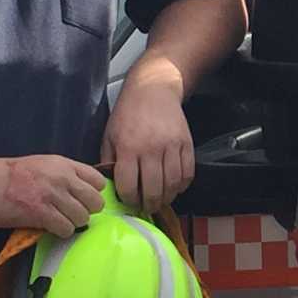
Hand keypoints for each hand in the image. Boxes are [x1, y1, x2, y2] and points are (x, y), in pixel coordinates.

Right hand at [0, 152, 102, 233]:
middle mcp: (61, 177)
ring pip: (82, 218)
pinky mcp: (41, 213)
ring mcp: (52, 195)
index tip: (80, 201)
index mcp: (62, 163)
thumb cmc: (3, 176)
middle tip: (69, 215)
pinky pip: (66, 229)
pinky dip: (60, 232)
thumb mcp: (38, 165)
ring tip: (56, 222)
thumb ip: (60, 175)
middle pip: (95, 202)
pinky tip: (48, 228)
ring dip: (71, 224)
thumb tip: (78, 193)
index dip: (92, 194)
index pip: (97, 180)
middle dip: (85, 211)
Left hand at [102, 70, 196, 212]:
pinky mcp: (186, 144)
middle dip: (149, 205)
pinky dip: (182, 185)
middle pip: (153, 190)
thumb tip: (111, 187)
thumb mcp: (109, 136)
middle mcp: (151, 149)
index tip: (129, 202)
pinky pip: (188, 173)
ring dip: (167, 198)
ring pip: (172, 184)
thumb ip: (109, 162)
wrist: (153, 90)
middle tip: (146, 207)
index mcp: (128, 148)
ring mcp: (171, 146)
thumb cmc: (128, 114)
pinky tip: (174, 186)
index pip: (129, 186)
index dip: (129, 200)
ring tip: (161, 199)